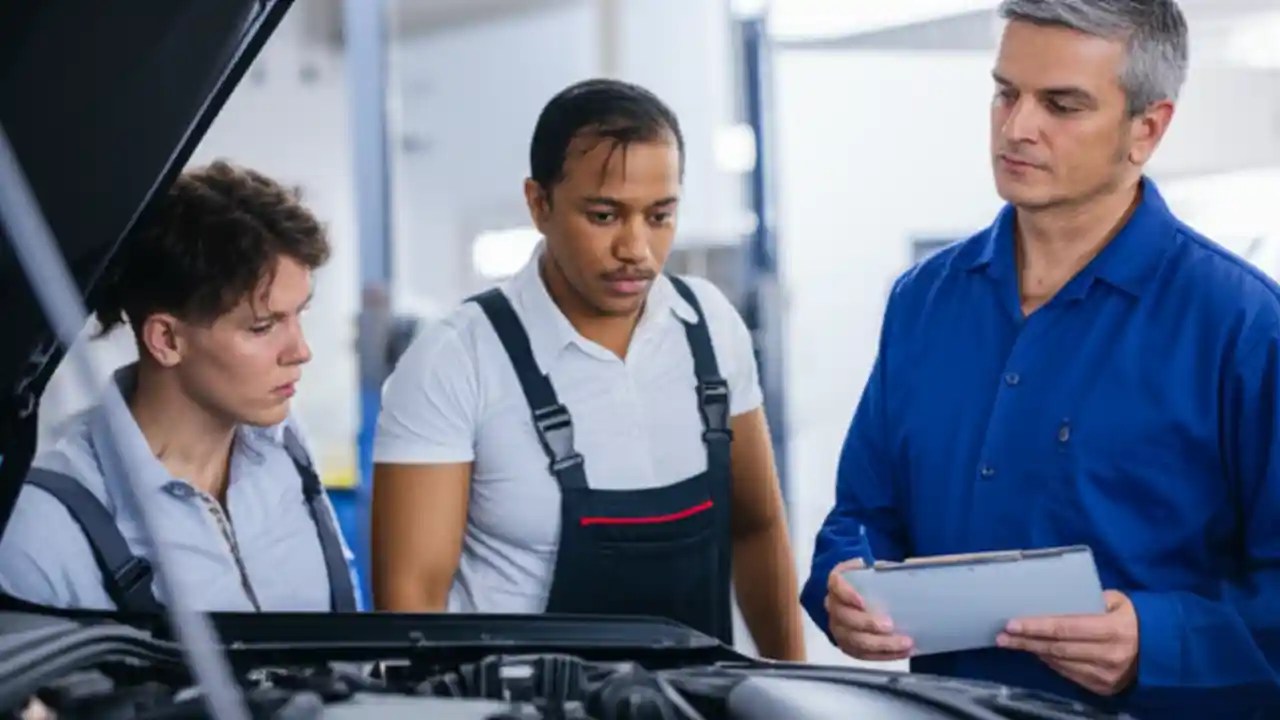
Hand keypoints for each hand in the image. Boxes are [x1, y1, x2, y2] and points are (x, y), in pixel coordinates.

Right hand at [824, 558, 913, 660]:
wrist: (855, 596)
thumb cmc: (867, 581)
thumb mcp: (872, 569)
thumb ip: (882, 568)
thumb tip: (897, 567)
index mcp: (837, 584)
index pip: (837, 587)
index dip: (847, 595)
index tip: (862, 601)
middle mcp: (833, 607)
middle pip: (845, 618)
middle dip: (868, 624)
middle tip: (890, 625)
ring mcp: (838, 628)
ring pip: (854, 641)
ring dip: (881, 644)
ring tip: (905, 643)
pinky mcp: (847, 645)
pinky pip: (863, 655)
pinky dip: (884, 655)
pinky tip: (903, 652)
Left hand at [998, 590, 1138, 695]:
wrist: (1161, 650)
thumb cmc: (1132, 618)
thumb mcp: (1118, 601)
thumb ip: (1089, 599)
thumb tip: (1054, 599)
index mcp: (1112, 629)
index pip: (1065, 628)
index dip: (1037, 627)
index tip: (1012, 623)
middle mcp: (1108, 655)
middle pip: (1058, 648)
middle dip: (1026, 641)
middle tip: (1002, 636)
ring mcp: (1106, 675)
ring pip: (1061, 663)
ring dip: (1035, 652)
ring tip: (1014, 643)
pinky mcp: (1103, 687)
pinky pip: (1069, 674)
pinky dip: (1050, 662)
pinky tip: (1037, 652)